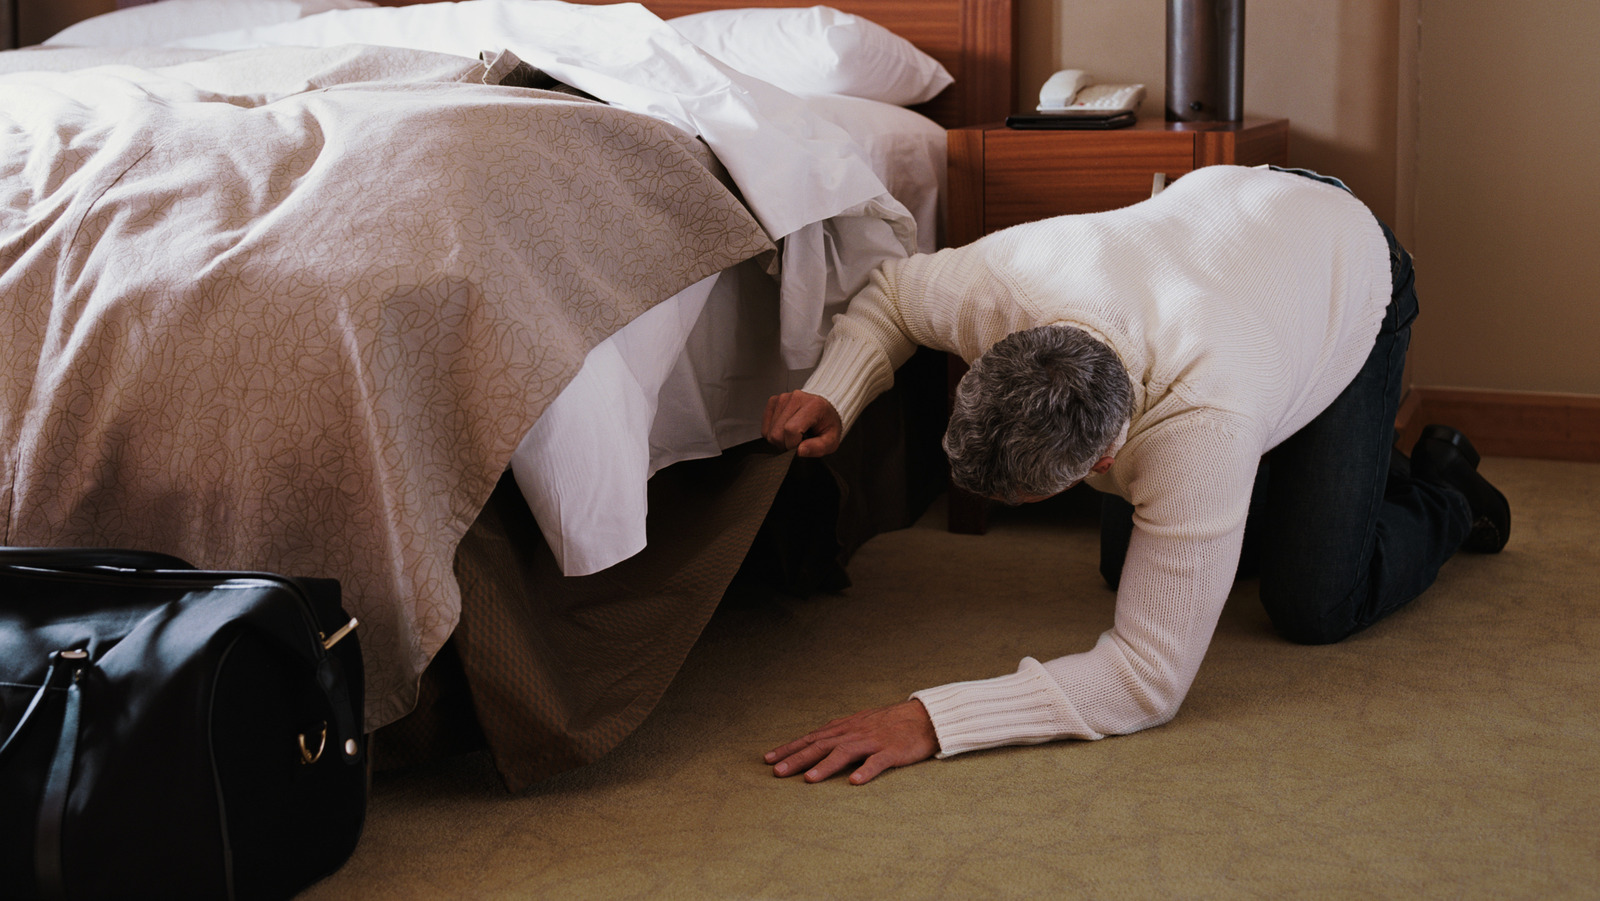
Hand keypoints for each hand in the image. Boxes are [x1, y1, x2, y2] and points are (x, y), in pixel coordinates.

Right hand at [762, 390, 842, 457]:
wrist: (824, 408)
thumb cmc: (827, 423)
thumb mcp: (831, 441)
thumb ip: (818, 448)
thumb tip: (799, 451)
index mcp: (813, 406)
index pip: (791, 429)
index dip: (792, 445)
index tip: (800, 447)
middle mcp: (796, 398)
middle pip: (777, 432)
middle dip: (785, 445)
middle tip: (798, 443)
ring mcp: (782, 398)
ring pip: (769, 432)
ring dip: (779, 440)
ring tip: (793, 435)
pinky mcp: (773, 401)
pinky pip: (765, 427)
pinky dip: (773, 433)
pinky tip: (785, 430)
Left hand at [764, 699, 938, 784]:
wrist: (925, 717)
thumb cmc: (891, 723)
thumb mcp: (860, 723)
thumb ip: (839, 731)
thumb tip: (816, 738)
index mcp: (845, 727)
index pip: (811, 737)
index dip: (790, 748)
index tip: (768, 759)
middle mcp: (854, 732)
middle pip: (821, 745)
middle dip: (797, 758)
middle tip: (776, 771)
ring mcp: (873, 741)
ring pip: (845, 752)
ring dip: (825, 766)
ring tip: (808, 779)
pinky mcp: (892, 751)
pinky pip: (878, 761)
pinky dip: (865, 770)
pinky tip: (854, 781)